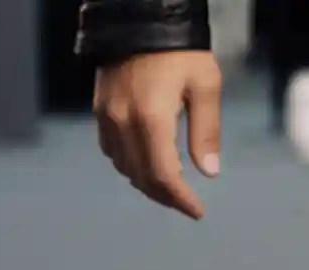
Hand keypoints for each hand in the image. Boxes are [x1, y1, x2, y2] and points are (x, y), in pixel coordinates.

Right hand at [94, 51, 221, 219]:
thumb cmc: (180, 51)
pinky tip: (148, 165)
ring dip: (147, 184)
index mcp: (151, 119)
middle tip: (188, 205)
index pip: (164, 175)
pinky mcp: (100, 111)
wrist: (140, 19)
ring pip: (124, 167)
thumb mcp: (205, 87)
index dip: (181, 199)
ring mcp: (106, 117)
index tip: (198, 211)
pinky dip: (131, 166)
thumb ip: (207, 132)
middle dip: (166, 197)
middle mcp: (123, 122)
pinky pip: (112, 151)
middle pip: (142, 177)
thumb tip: (209, 172)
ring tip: (172, 190)